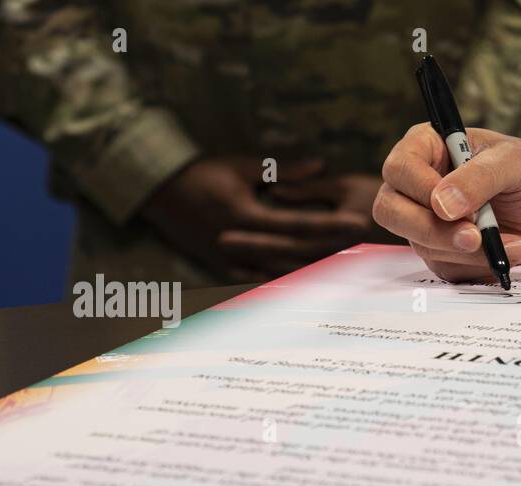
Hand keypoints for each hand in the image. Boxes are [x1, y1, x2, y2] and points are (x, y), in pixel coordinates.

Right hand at [140, 156, 371, 280]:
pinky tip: (311, 287)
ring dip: (315, 271)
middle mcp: (241, 242)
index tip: (357, 222)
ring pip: (283, 270)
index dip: (331, 224)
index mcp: (246, 215)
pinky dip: (286, 283)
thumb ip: (282, 170)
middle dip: (332, 250)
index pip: (299, 223)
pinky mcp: (224, 267)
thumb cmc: (200, 173)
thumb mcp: (240, 166)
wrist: (157, 193)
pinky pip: (261, 281)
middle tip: (364, 249)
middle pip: (297, 251)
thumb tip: (320, 164)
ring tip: (349, 270)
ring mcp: (232, 259)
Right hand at [373, 125, 520, 281]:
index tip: (452, 207)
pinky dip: (478, 266)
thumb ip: (479, 178)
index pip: (399, 170)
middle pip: (391, 212)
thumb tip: (442, 205)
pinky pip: (446, 268)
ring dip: (465, 252)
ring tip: (508, 241)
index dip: (420, 191)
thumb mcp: (514, 163)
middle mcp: (419, 186)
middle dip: (431, 230)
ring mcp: (428, 222)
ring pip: (421, 246)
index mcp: (428, 148)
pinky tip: (509, 250)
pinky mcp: (444, 252)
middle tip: (474, 238)